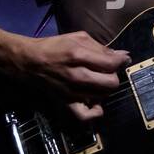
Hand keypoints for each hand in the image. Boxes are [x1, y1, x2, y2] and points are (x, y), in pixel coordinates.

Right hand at [16, 31, 130, 121]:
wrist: (30, 62)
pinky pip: (85, 116)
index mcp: (79, 55)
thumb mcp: (78, 37)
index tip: (123, 59)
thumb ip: (101, 47)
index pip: (112, 63)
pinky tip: (96, 103)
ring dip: (104, 89)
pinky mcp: (66, 103)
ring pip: (103, 96)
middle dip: (113, 75)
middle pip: (111, 83)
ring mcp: (72, 92)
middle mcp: (77, 75)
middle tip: (107, 71)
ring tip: (98, 81)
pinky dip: (95, 112)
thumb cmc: (54, 46)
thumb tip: (123, 56)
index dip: (122, 60)